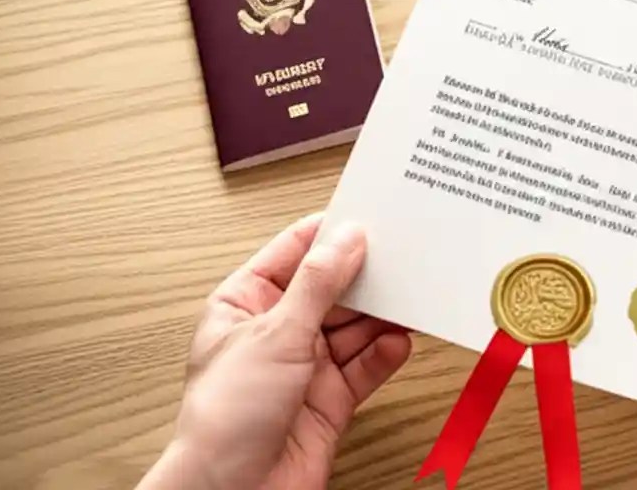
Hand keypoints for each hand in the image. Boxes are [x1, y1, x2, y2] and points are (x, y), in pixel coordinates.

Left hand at [138, 214, 411, 489]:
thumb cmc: (224, 421)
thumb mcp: (275, 334)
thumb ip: (318, 284)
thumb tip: (347, 238)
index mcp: (246, 303)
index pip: (294, 251)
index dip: (332, 233)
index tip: (370, 216)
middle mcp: (276, 330)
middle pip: (333, 288)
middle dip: (367, 277)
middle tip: (403, 258)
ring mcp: (305, 365)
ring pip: (355, 326)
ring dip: (383, 315)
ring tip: (412, 298)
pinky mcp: (331, 398)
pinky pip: (367, 365)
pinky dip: (386, 353)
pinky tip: (400, 341)